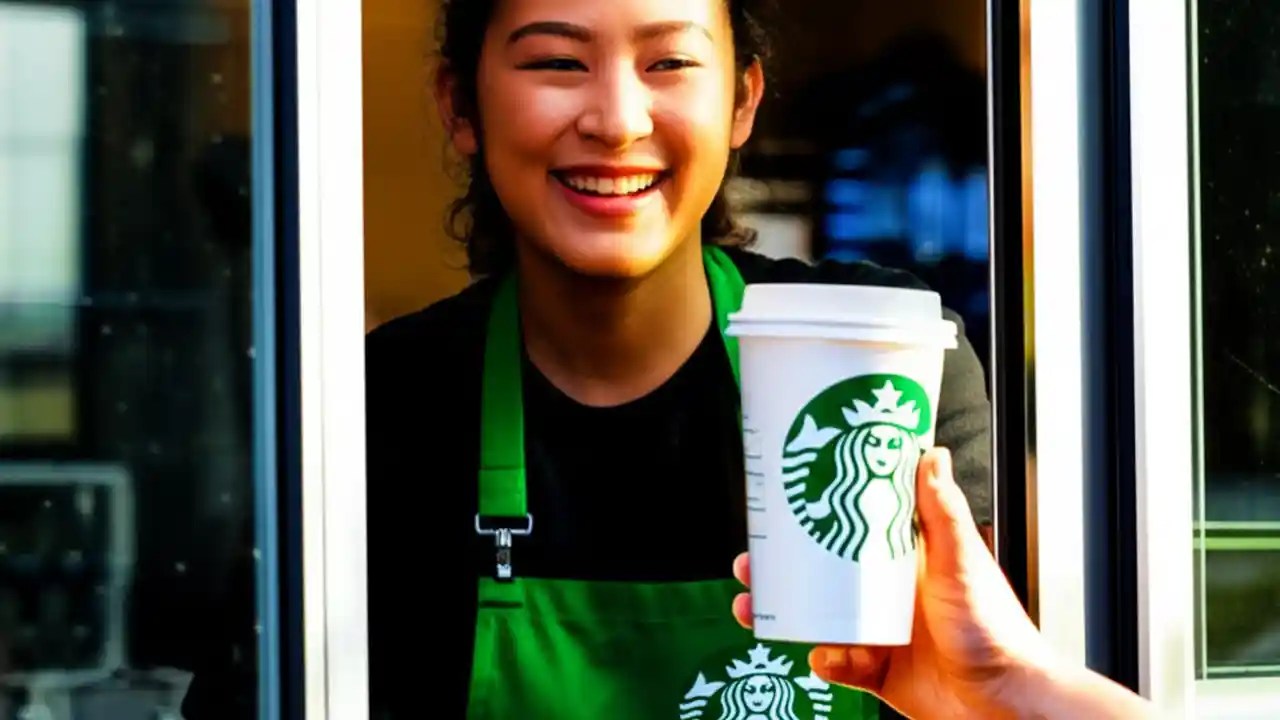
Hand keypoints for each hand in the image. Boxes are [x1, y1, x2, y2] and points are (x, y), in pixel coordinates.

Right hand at [731, 449, 1052, 718]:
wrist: (1006, 705)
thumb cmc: (998, 631)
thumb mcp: (963, 561)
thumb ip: (944, 512)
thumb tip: (930, 453)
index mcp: (911, 558)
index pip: (858, 525)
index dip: (821, 513)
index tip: (787, 500)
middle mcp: (892, 592)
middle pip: (826, 573)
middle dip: (785, 570)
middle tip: (754, 561)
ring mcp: (882, 631)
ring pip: (820, 617)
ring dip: (787, 614)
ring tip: (757, 610)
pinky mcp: (879, 669)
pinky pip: (837, 663)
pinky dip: (824, 661)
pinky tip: (822, 656)